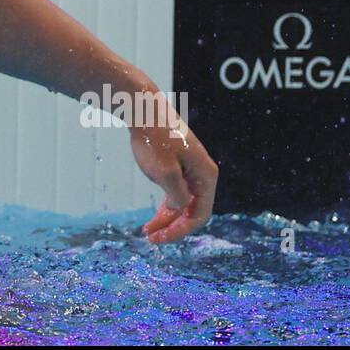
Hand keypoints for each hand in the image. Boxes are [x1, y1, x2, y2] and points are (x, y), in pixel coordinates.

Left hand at [128, 103, 217, 243]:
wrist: (143, 110)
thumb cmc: (154, 139)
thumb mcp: (165, 172)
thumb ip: (176, 196)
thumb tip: (178, 209)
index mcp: (206, 176)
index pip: (200, 214)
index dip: (181, 231)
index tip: (159, 239)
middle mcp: (203, 174)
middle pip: (192, 211)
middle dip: (172, 227)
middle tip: (150, 237)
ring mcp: (191, 170)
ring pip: (183, 203)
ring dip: (167, 219)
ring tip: (147, 230)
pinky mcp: (179, 166)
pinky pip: (176, 192)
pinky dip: (165, 206)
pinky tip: (153, 215)